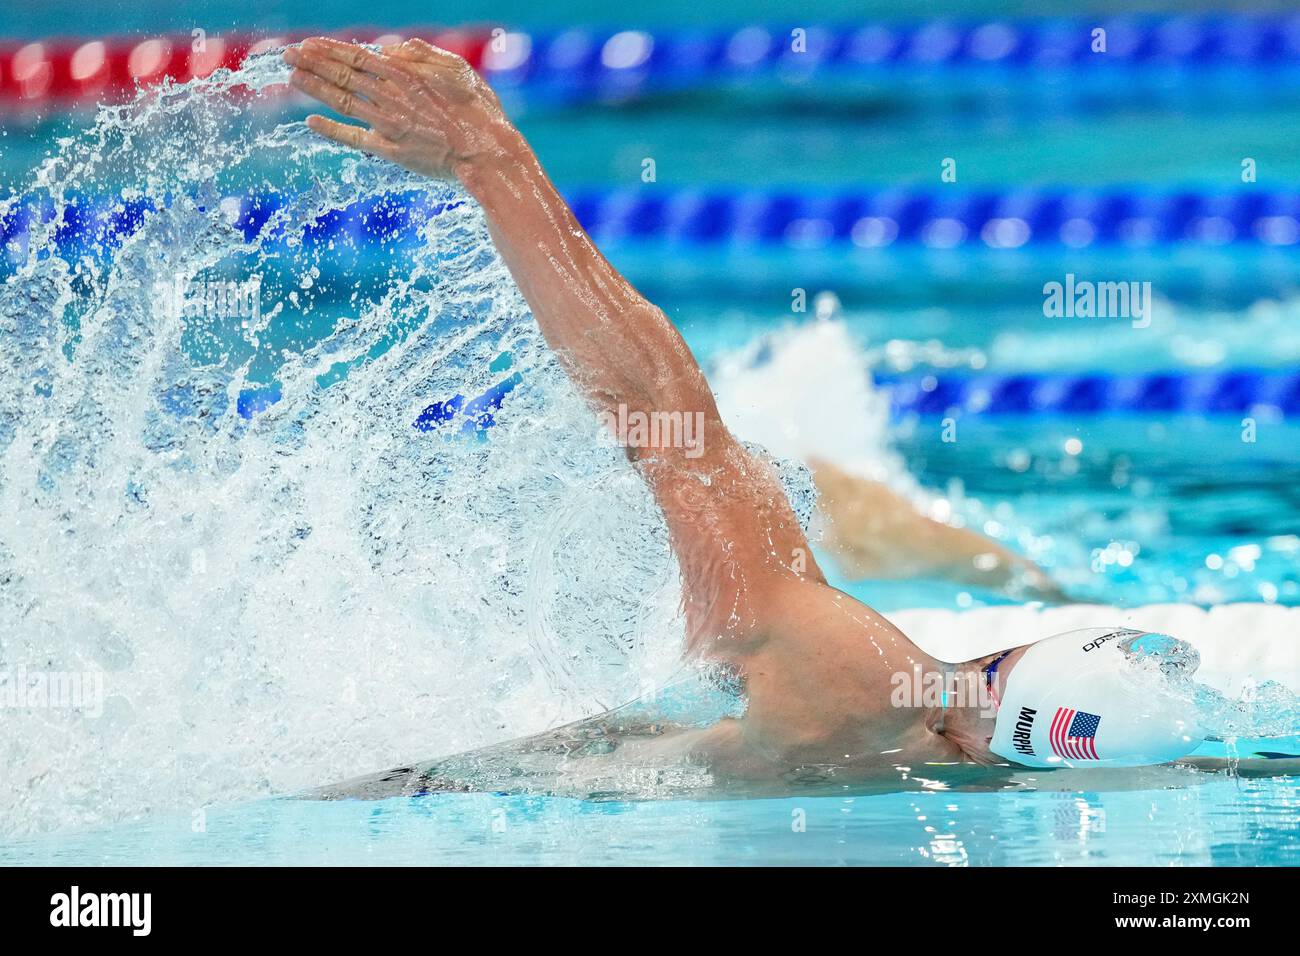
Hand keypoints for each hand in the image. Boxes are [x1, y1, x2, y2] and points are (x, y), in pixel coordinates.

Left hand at [283, 37, 516, 180]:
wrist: (486, 152)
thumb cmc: (478, 110)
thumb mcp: (456, 70)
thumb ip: (421, 55)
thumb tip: (390, 48)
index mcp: (405, 74)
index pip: (357, 57)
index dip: (329, 50)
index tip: (307, 44)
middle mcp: (390, 97)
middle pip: (342, 76)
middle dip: (312, 64)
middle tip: (287, 56)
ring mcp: (388, 124)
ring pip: (342, 101)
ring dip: (314, 88)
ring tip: (292, 77)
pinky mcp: (392, 150)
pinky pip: (354, 138)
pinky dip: (331, 130)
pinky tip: (310, 123)